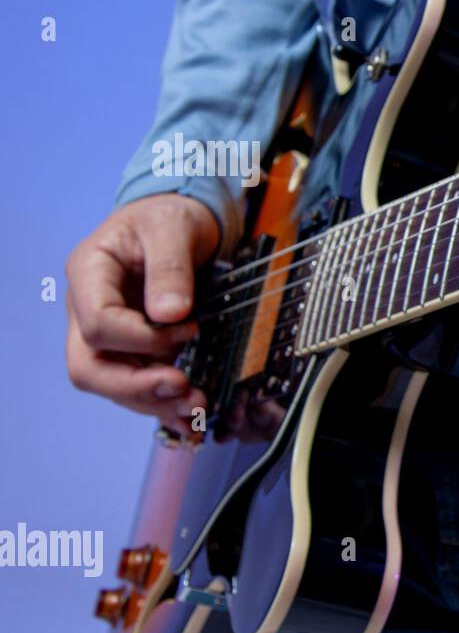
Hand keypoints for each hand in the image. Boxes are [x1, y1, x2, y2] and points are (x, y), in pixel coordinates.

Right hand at [65, 194, 219, 435]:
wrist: (181, 219)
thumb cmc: (169, 216)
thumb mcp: (173, 226)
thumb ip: (170, 267)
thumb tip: (171, 314)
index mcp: (89, 274)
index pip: (97, 324)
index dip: (141, 338)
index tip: (187, 329)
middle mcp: (89, 309)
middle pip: (90, 367)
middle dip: (135, 387)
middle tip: (181, 390)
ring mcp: (109, 333)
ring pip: (113, 384)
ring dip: (154, 402)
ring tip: (196, 407)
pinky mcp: (132, 349)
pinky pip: (137, 385)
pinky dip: (162, 403)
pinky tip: (189, 416)